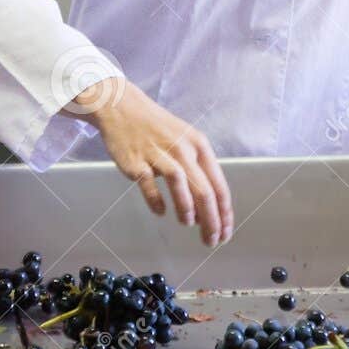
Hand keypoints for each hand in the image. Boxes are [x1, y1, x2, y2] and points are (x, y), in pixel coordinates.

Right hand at [73, 79, 233, 245]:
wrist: (123, 108)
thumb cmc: (157, 129)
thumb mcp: (185, 141)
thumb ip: (198, 170)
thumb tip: (207, 208)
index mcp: (199, 145)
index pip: (219, 185)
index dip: (224, 213)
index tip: (225, 232)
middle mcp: (182, 148)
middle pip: (204, 190)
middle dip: (211, 220)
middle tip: (212, 240)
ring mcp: (158, 154)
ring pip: (180, 184)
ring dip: (187, 209)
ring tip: (188, 223)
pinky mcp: (136, 161)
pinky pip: (149, 185)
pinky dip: (156, 201)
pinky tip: (160, 211)